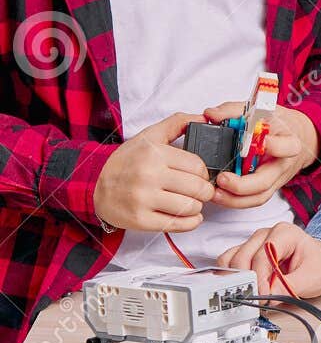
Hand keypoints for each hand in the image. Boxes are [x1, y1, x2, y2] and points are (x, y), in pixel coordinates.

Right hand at [93, 111, 214, 232]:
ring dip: (197, 206)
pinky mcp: (139, 220)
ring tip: (191, 202)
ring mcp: (143, 200)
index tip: (200, 175)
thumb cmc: (127, 160)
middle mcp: (148, 176)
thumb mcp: (150, 135)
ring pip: (190, 207)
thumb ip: (178, 123)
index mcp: (154, 154)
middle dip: (205, 191)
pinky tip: (189, 216)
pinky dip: (190, 222)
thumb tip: (205, 117)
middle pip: (197, 188)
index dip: (204, 172)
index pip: (198, 166)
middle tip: (200, 191)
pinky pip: (176, 225)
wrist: (93, 184)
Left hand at [204, 101, 319, 208]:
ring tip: (214, 192)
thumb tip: (211, 114)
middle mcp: (282, 164)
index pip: (287, 147)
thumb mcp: (261, 110)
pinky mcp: (266, 188)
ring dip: (234, 198)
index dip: (275, 147)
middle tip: (222, 178)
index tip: (261, 143)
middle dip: (242, 185)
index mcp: (288, 141)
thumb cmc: (279, 123)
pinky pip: (252, 200)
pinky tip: (219, 195)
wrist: (296, 136)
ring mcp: (275, 179)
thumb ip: (234, 110)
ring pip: (258, 196)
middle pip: (266, 181)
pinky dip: (234, 200)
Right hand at [219, 222, 320, 297]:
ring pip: (230, 260)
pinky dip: (231, 279)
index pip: (263, 256)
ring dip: (236, 281)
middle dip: (248, 282)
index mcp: (285, 233)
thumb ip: (289, 286)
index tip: (263, 298)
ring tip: (251, 295)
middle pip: (242, 258)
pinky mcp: (246, 254)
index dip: (260, 279)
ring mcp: (253, 243)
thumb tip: (267, 295)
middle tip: (258, 300)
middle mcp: (265, 235)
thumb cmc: (319, 265)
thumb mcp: (311, 278)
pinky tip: (244, 289)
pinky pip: (228, 264)